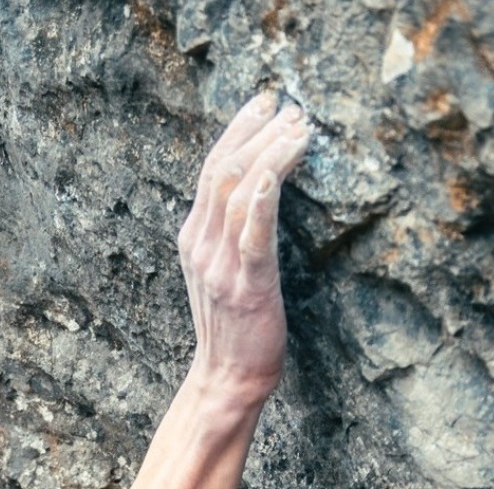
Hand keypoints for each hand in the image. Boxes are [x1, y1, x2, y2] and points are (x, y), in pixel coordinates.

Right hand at [178, 92, 309, 403]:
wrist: (227, 381)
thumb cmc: (233, 330)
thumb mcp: (221, 272)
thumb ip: (229, 235)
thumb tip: (255, 194)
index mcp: (193, 240)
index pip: (212, 169)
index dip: (239, 129)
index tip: (266, 103)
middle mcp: (201, 248)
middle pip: (224, 170)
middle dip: (258, 130)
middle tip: (291, 108)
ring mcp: (221, 268)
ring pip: (240, 192)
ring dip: (272, 154)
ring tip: (300, 129)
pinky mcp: (247, 287)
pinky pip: (252, 236)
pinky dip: (262, 200)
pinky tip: (276, 172)